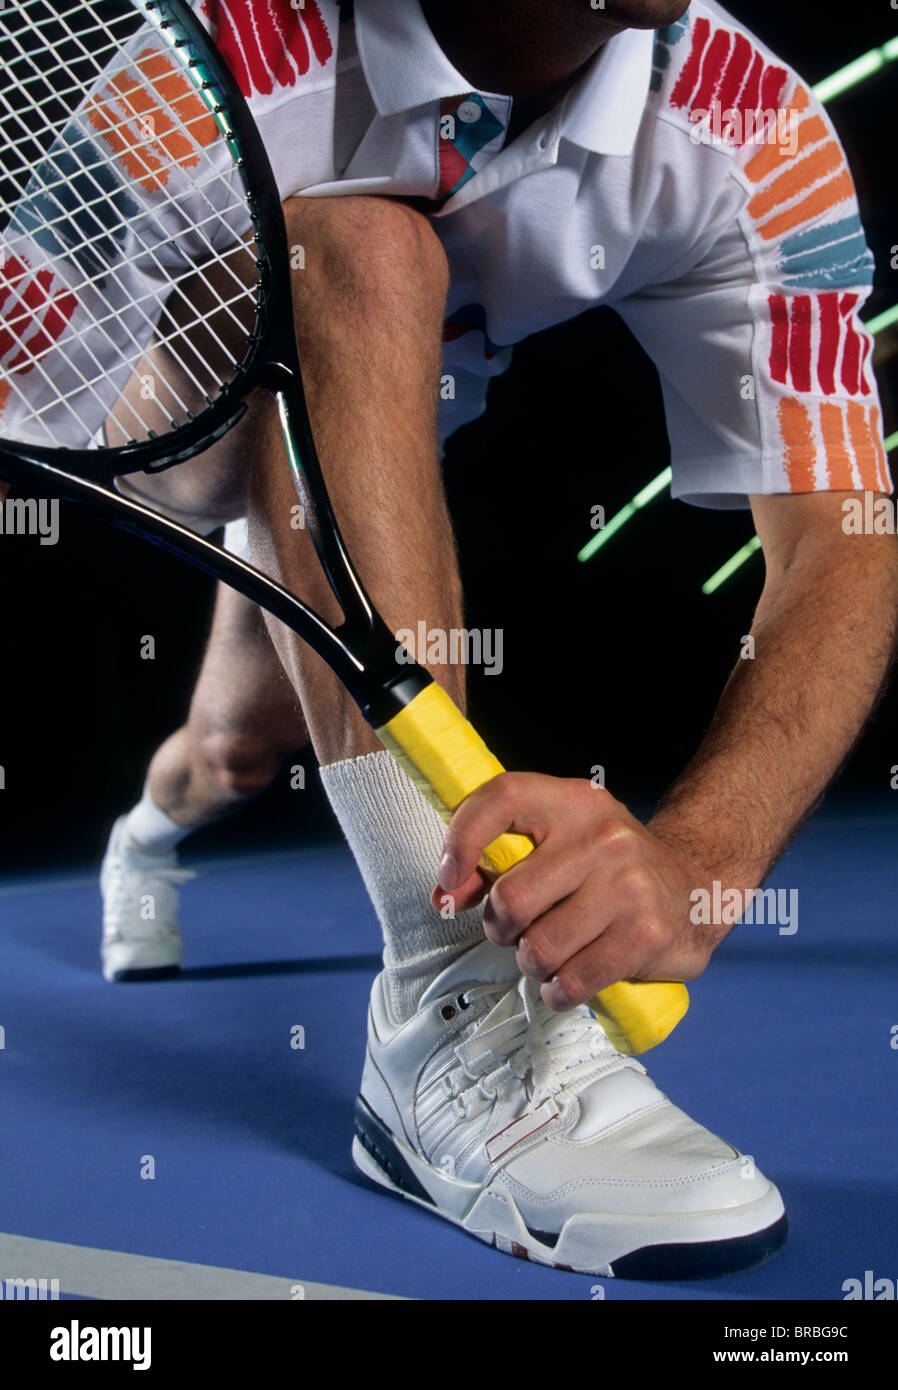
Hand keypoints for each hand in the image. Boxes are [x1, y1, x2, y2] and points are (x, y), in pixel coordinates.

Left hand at [431, 773, 719, 1010]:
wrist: (697, 885)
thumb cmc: (608, 868)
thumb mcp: (559, 842)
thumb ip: (497, 862)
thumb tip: (446, 895)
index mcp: (574, 802)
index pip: (503, 796)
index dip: (463, 836)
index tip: (448, 876)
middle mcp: (603, 837)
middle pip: (511, 898)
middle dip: (501, 929)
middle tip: (518, 931)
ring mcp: (629, 886)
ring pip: (538, 949)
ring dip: (533, 964)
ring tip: (551, 954)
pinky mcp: (646, 935)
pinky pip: (572, 981)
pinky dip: (558, 992)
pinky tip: (567, 981)